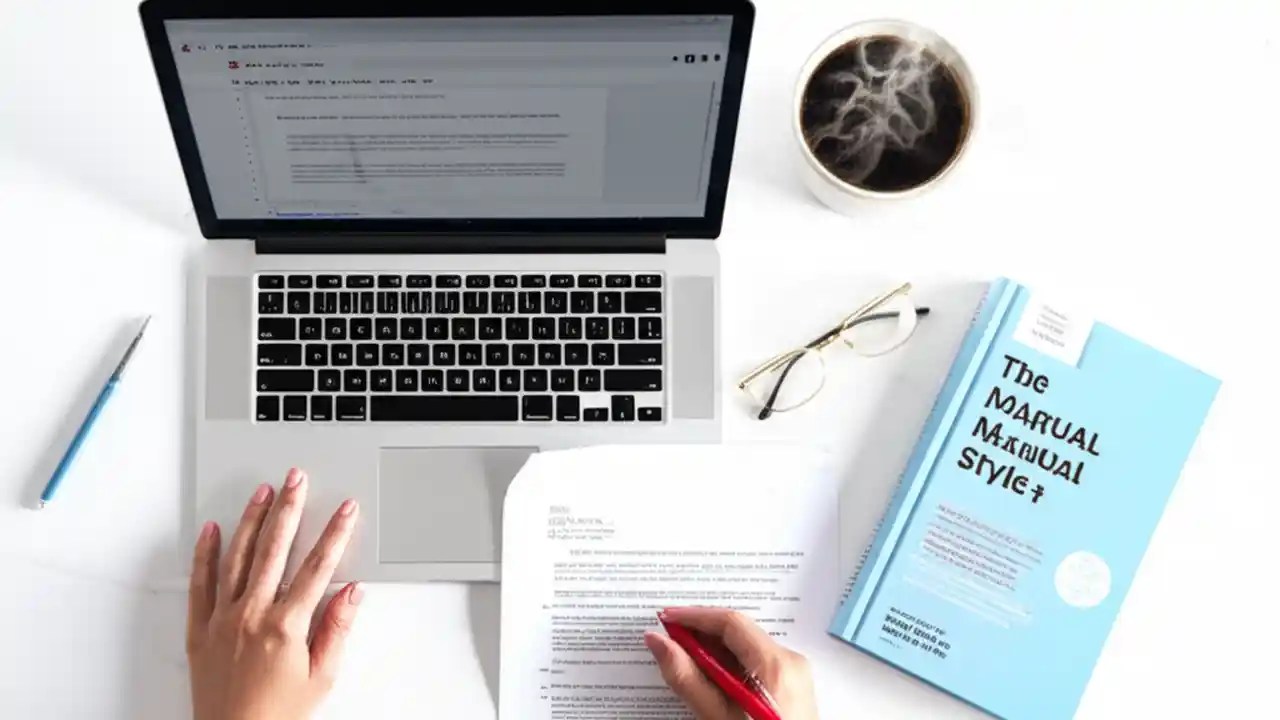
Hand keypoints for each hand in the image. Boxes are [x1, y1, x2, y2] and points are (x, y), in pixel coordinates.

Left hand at [187, 468, 361, 719]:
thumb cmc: (277, 716)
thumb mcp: (321, 677)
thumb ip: (336, 630)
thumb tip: (351, 593)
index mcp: (286, 626)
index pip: (318, 567)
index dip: (335, 533)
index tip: (346, 510)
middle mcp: (251, 615)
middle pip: (275, 549)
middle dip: (290, 509)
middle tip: (296, 479)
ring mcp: (222, 620)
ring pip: (237, 557)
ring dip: (251, 520)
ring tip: (262, 492)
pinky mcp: (200, 630)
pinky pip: (201, 583)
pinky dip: (205, 554)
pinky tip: (213, 530)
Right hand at [644, 607, 818, 719]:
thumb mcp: (719, 717)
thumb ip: (687, 678)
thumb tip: (660, 643)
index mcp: (777, 665)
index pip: (731, 622)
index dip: (693, 616)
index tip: (666, 619)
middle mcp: (791, 662)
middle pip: (739, 632)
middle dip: (701, 632)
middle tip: (668, 639)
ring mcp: (794, 674)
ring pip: (746, 648)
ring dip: (713, 650)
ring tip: (684, 661)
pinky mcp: (792, 687)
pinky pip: (755, 663)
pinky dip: (729, 665)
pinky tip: (710, 678)